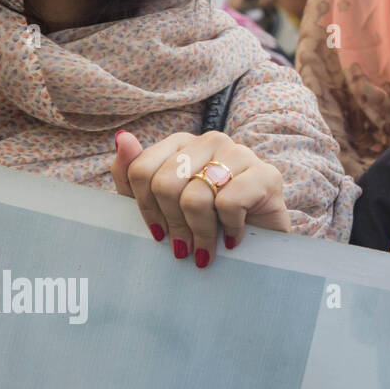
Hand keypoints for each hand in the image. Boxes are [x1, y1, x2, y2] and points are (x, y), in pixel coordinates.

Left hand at [111, 130, 291, 268]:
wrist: (256, 248)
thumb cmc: (203, 225)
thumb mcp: (157, 205)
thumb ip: (132, 173)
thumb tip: (122, 138)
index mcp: (182, 143)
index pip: (141, 170)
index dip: (145, 209)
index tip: (158, 233)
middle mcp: (212, 141)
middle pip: (166, 184)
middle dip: (173, 224)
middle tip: (183, 248)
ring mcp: (241, 154)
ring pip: (196, 197)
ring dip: (199, 234)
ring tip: (204, 250)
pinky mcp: (267, 174)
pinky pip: (230, 203)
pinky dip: (228, 229)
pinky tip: (232, 238)